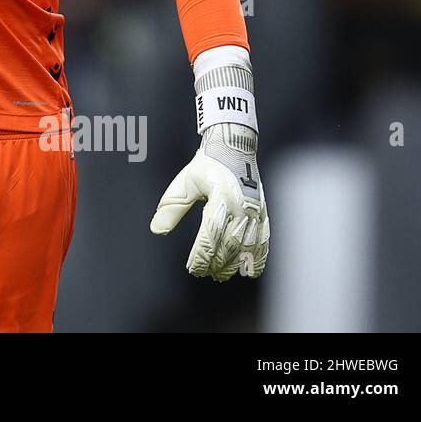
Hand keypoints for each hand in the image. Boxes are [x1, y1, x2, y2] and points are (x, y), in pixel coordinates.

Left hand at [150, 123, 268, 279]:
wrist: (234, 146)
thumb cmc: (207, 164)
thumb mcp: (185, 183)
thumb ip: (171, 207)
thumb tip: (156, 229)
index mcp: (221, 199)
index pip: (210, 235)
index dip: (201, 255)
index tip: (192, 268)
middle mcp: (241, 207)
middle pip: (229, 244)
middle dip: (217, 263)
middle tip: (206, 274)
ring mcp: (256, 211)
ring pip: (247, 246)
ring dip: (235, 264)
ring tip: (223, 275)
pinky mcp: (264, 212)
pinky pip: (264, 240)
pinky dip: (259, 257)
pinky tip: (250, 270)